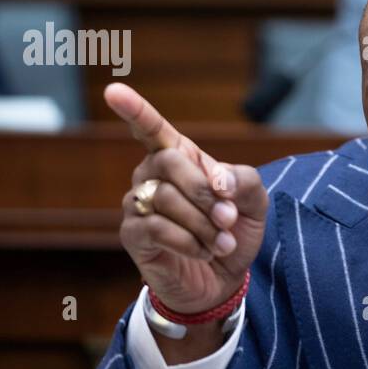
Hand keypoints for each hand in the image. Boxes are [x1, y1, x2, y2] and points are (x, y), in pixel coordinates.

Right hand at [108, 83, 268, 317]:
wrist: (224, 278)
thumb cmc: (234, 231)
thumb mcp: (254, 202)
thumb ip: (243, 180)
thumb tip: (218, 179)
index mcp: (178, 157)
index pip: (151, 128)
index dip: (134, 110)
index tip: (113, 90)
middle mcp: (151, 174)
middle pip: (169, 161)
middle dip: (206, 191)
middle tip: (228, 217)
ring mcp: (137, 203)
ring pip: (166, 198)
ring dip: (204, 224)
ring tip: (222, 241)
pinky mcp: (133, 234)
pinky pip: (158, 228)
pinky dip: (191, 242)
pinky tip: (204, 252)